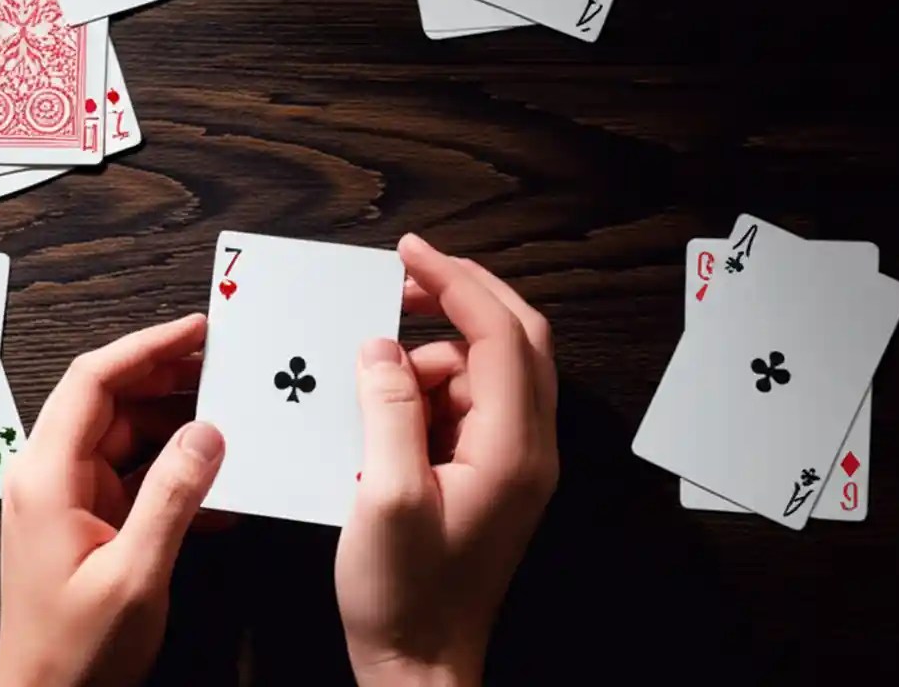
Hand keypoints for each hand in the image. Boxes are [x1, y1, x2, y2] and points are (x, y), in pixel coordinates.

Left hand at [0, 314, 225, 686]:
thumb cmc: (75, 652)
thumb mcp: (136, 572)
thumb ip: (174, 496)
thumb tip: (207, 433)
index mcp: (47, 477)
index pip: (94, 381)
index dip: (146, 346)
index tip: (195, 330)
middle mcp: (48, 476)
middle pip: (109, 400)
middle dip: (167, 378)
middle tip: (223, 368)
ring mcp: (65, 497)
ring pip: (123, 433)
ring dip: (175, 424)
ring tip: (229, 419)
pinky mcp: (83, 518)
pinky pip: (130, 473)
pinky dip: (170, 470)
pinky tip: (213, 484)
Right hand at [335, 235, 558, 686]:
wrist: (420, 663)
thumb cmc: (403, 595)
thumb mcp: (383, 496)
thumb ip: (386, 410)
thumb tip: (381, 348)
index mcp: (513, 449)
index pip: (500, 335)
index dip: (457, 282)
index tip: (410, 252)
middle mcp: (528, 447)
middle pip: (514, 340)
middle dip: (459, 300)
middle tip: (401, 281)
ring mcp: (513, 461)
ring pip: (484, 372)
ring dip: (430, 360)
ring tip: (370, 390)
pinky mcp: (491, 475)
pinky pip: (467, 406)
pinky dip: (426, 394)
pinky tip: (382, 418)